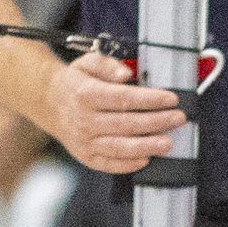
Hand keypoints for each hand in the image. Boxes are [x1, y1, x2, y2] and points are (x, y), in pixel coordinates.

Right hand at [42, 49, 186, 176]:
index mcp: (86, 94)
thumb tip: (127, 75)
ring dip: (146, 146)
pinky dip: (128, 164)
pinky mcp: (86, 156)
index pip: (123, 98)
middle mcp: (84, 120)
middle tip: (179, 118)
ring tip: (168, 143)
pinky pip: (109, 164)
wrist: (48, 103)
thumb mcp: (87, 62)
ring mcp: (84, 141)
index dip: (150, 99)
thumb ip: (108, 65)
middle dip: (156, 122)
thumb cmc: (76, 81)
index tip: (171, 99)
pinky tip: (147, 158)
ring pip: (119, 147)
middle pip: (126, 124)